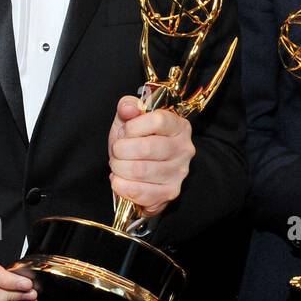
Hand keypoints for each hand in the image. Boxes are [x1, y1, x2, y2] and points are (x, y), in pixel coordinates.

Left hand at [108, 95, 194, 216]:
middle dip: (120, 151)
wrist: (142, 170)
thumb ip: (128, 108)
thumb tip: (128, 108)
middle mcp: (184, 149)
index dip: (132, 127)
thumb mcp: (131, 120)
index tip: (123, 133)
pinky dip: (121, 186)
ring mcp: (179, 172)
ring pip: (140, 171)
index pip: (157, 120)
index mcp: (179, 126)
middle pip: (146, 148)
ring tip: (117, 165)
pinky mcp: (169, 192)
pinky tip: (119, 180)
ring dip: (119, 168)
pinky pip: (139, 191)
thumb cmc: (138, 142)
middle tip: (116, 152)